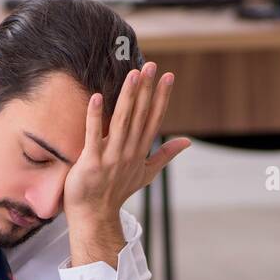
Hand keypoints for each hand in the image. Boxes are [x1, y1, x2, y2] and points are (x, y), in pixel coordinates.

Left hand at [63, 61, 190, 265]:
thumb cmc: (117, 192)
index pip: (155, 119)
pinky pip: (93, 134)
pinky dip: (95, 116)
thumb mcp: (146, 173)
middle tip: (151, 65)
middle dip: (147, 90)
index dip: (162, 97)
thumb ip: (166, 155)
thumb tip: (188, 142)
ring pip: (122, 121)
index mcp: (141, 151)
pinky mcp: (91, 161)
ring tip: (133, 74)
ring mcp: (111, 156)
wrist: (95, 215)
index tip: (168, 76)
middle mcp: (129, 151)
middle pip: (140, 115)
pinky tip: (97, 97)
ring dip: (128, 97)